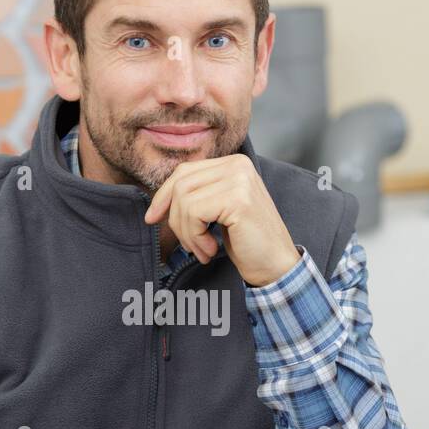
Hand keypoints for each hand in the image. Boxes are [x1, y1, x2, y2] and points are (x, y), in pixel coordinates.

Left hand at [145, 154, 300, 286]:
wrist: (276, 265)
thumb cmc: (247, 242)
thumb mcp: (218, 210)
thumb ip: (197, 195)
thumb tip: (158, 200)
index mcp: (233, 163)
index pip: (184, 171)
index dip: (163, 196)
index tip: (152, 218)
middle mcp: (237, 165)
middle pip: (180, 184)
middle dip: (175, 219)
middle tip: (190, 245)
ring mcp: (239, 180)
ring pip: (183, 201)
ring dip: (187, 233)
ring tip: (203, 250)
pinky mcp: (237, 199)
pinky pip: (193, 213)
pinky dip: (195, 238)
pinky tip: (211, 249)